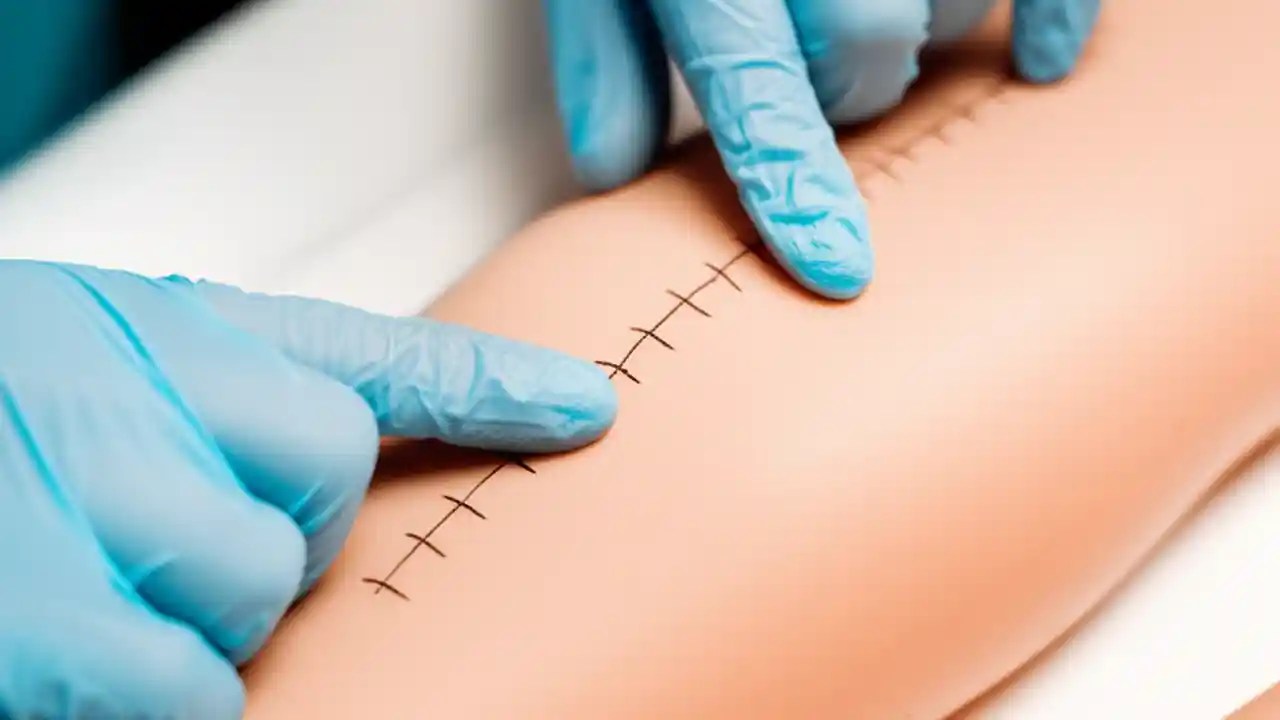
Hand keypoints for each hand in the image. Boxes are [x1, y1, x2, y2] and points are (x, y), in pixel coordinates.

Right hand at [0, 261, 615, 718]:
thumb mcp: (90, 360)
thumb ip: (224, 393)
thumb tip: (344, 454)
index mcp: (159, 331)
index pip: (371, 358)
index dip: (492, 386)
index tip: (584, 409)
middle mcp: (136, 398)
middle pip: (315, 502)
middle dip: (261, 542)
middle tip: (144, 529)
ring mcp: (91, 513)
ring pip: (248, 598)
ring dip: (188, 622)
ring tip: (79, 580)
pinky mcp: (48, 639)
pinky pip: (188, 690)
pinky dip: (157, 689)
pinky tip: (76, 647)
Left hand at [544, 0, 1098, 298]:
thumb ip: (610, 49)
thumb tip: (614, 168)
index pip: (755, 82)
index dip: (793, 184)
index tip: (837, 270)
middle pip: (868, 52)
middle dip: (848, 91)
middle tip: (828, 71)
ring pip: (951, 12)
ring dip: (923, 39)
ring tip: (885, 9)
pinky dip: (1054, 21)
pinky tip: (1037, 59)